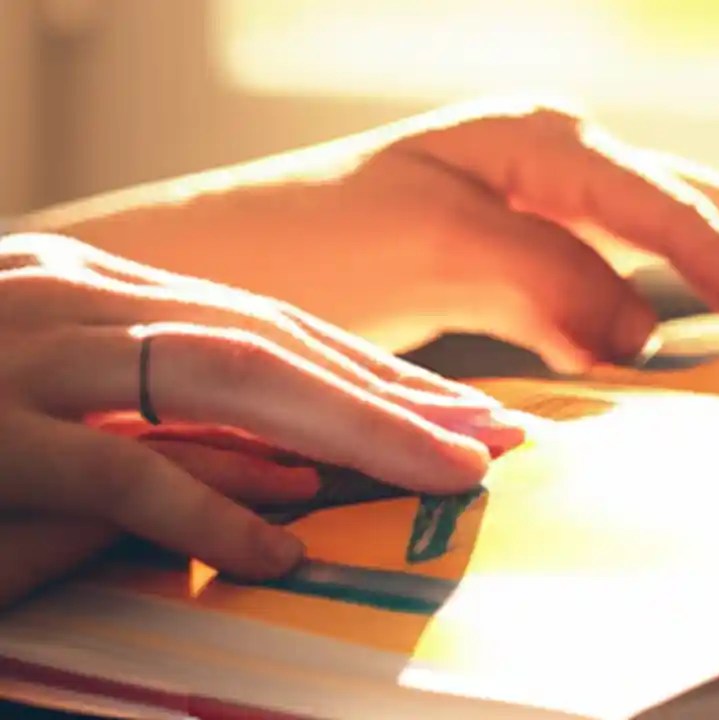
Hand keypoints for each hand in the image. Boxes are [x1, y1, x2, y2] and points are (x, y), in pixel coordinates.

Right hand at [0, 233, 524, 594]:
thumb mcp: (54, 413)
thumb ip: (166, 433)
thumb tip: (294, 477)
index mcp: (98, 290)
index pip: (271, 327)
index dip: (377, 374)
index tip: (464, 411)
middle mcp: (75, 301)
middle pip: (276, 340)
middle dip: (398, 393)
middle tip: (495, 435)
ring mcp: (28, 360)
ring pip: (229, 374)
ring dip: (354, 426)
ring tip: (447, 470)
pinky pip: (115, 475)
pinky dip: (208, 509)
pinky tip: (282, 551)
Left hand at [333, 98, 718, 370]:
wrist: (233, 262)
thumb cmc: (311, 240)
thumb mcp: (430, 241)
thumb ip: (549, 276)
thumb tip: (645, 337)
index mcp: (544, 141)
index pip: (675, 212)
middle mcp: (558, 162)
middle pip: (705, 208)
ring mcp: (547, 208)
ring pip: (677, 244)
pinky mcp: (529, 260)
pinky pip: (629, 285)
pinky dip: (681, 318)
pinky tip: (715, 349)